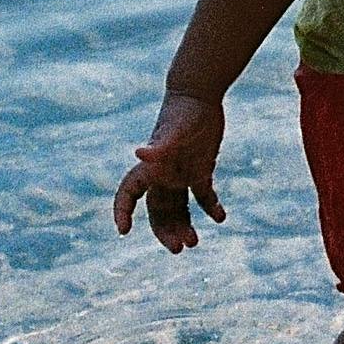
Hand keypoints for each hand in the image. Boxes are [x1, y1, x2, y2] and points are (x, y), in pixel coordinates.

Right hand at [113, 92, 227, 249]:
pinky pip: (203, 196)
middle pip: (157, 210)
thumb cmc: (184, 110)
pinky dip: (211, 208)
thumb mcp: (174, 129)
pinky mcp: (200, 170)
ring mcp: (181, 174)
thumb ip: (159, 144)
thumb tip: (139, 152)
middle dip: (164, 231)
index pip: (129, 193)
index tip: (124, 230)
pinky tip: (220, 218)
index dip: (122, 211)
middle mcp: (163, 174)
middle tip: (180, 248)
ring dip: (184, 226)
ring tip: (194, 242)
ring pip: (178, 208)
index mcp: (151, 167)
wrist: (200, 95)